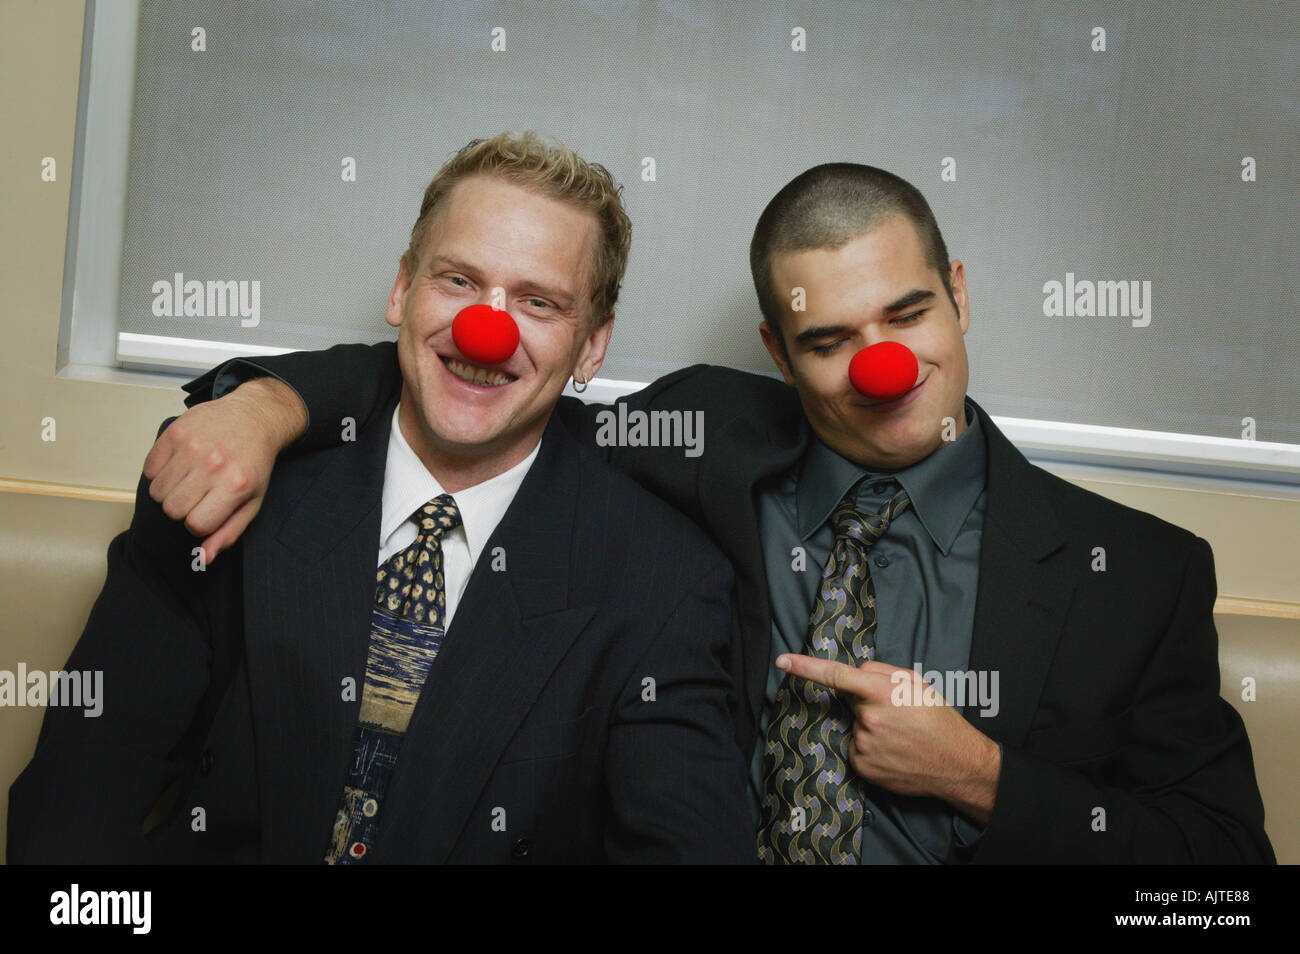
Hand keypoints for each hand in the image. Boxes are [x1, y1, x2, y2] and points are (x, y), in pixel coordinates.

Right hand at [143, 377, 306, 562]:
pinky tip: (180, 464)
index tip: (208, 511)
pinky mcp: (175, 432)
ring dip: (169, 491)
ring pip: (157, 491)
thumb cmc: (253, 464)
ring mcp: (192, 446)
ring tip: (190, 478)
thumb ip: (228, 533)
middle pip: (171, 509)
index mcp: (235, 486)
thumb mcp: (252, 502)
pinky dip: (159, 471)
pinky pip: (149, 468)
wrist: (254, 418)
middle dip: (182, 508)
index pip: (195, 525)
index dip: (198, 523)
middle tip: (198, 493)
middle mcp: (213, 465)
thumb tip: (203, 558)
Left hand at [776, 653, 1000, 824]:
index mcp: (881, 693)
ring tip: (900, 735)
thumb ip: (881, 672)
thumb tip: (856, 673)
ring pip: (854, 726)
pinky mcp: (862, 766)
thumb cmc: (938, 719)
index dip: (805, 667)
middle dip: (867, 702)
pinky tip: (892, 750)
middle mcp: (867, 719)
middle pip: (851, 701)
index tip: (782, 661)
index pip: (835, 675)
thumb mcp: (916, 683)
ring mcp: (863, 745)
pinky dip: (870, 747)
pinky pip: (856, 748)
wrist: (957, 763)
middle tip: (897, 713)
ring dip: (870, 726)